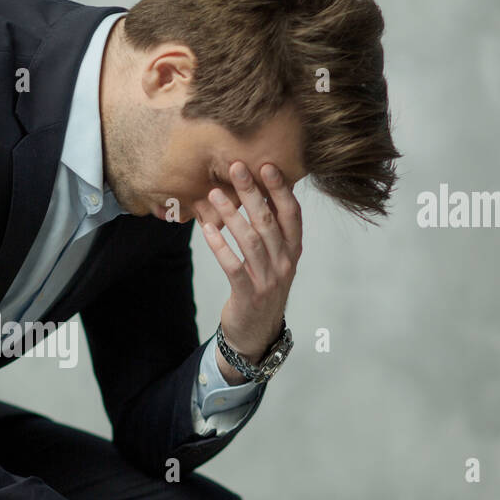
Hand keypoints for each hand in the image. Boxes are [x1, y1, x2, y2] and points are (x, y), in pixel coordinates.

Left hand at [197, 160, 302, 361]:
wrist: (256, 334)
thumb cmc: (262, 288)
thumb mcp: (275, 260)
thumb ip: (271, 231)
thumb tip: (258, 192)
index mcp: (293, 251)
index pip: (292, 214)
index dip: (280, 189)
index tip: (266, 165)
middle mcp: (285, 263)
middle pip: (269, 221)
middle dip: (252, 193)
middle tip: (235, 168)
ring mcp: (268, 280)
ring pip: (250, 241)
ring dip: (231, 215)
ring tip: (213, 194)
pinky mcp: (248, 295)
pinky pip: (233, 266)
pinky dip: (219, 246)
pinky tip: (206, 229)